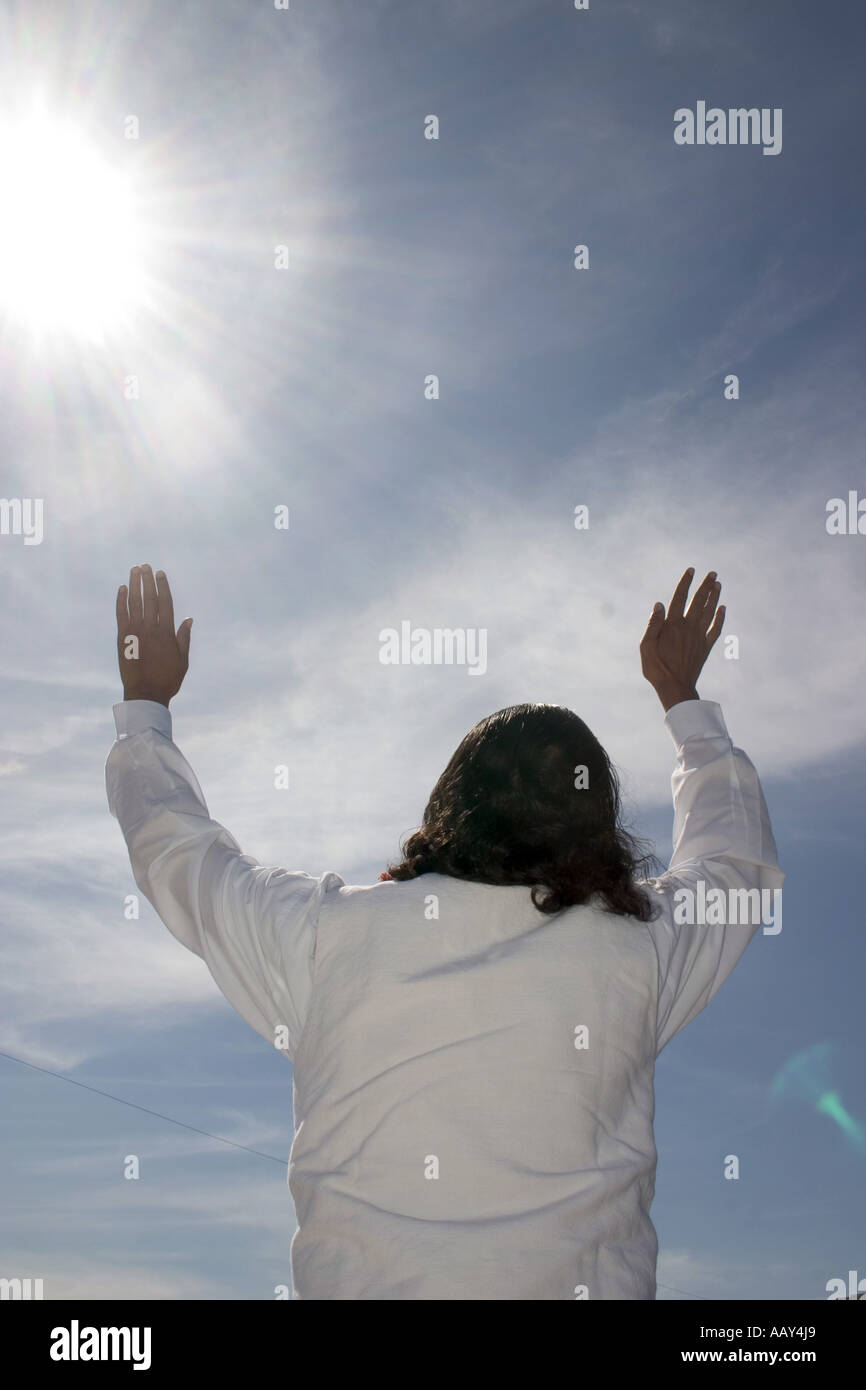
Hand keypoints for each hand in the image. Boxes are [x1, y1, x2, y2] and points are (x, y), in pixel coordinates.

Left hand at [116, 565, 192, 706]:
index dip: (163, 586)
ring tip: (134, 570)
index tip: (161, 573)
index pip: (165, 602)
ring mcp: (135, 631)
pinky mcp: (122, 637)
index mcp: (167, 632)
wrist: (145, 693)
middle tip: (145, 566)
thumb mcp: (183, 660)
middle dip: (147, 580)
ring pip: (134, 602)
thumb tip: (188, 619)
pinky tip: (122, 588)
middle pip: (149, 598)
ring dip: (134, 584)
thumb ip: (184, 638)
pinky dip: (121, 600)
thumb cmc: (167, 679)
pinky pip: (121, 613)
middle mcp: (151, 628)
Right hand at [640, 568, 724, 711]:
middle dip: (706, 586)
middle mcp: (688, 627)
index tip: (691, 570)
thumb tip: (659, 604)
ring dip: (714, 597)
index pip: (680, 598)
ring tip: (718, 584)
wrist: (675, 687)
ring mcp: (699, 637)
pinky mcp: (705, 647)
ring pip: (709, 612)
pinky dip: (720, 618)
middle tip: (713, 573)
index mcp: (672, 625)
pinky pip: (715, 629)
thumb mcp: (646, 646)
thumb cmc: (656, 668)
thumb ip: (653, 625)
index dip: (685, 583)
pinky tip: (723, 609)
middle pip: (698, 601)